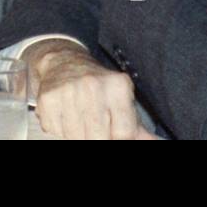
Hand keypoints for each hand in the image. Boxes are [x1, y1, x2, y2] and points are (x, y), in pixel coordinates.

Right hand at [26, 40, 153, 139]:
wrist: (64, 61)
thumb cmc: (98, 87)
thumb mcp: (122, 101)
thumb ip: (138, 128)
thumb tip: (159, 145)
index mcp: (118, 86)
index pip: (123, 134)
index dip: (117, 137)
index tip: (111, 131)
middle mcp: (93, 85)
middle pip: (99, 137)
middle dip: (96, 137)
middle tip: (94, 128)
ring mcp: (68, 91)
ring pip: (75, 137)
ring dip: (77, 134)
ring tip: (79, 121)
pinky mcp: (48, 98)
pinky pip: (55, 131)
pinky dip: (59, 130)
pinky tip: (64, 116)